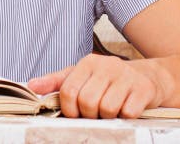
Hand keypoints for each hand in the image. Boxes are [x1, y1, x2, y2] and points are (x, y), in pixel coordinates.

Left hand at [28, 54, 164, 118]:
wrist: (147, 77)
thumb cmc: (109, 80)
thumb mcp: (82, 76)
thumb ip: (57, 81)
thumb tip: (32, 86)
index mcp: (88, 63)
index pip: (69, 91)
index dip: (70, 109)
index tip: (77, 113)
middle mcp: (107, 65)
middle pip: (87, 102)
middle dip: (90, 114)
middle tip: (97, 112)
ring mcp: (126, 76)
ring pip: (107, 109)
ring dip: (108, 117)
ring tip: (112, 109)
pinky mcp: (143, 88)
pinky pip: (128, 113)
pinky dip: (126, 116)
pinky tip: (126, 107)